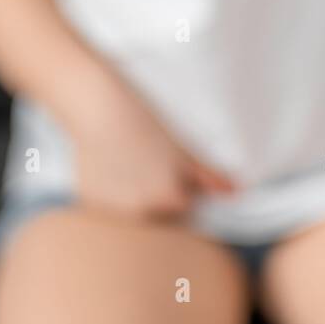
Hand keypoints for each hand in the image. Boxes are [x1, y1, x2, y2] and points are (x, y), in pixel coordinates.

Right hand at [72, 74, 237, 219]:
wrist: (98, 109)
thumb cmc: (142, 122)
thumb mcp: (181, 147)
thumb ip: (207, 176)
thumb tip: (233, 192)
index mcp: (169, 201)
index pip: (186, 208)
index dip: (183, 188)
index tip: (175, 170)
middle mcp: (143, 213)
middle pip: (160, 214)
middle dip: (159, 197)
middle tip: (151, 165)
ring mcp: (115, 212)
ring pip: (134, 212)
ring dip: (135, 198)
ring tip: (129, 165)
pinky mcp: (91, 204)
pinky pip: (109, 207)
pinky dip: (112, 194)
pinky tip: (110, 169)